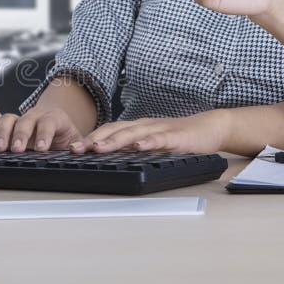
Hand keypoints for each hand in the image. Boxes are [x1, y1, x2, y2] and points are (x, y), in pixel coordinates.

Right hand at [0, 104, 83, 152]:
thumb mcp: (78, 142)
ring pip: (9, 120)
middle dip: (20, 134)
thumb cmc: (68, 140)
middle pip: (26, 120)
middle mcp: (36, 117)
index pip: (49, 121)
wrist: (61, 133)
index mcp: (55, 119)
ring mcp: (21, 122)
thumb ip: (80, 145)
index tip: (41, 148)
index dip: (44, 133)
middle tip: (17, 149)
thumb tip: (78, 149)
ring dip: (3, 133)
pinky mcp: (10, 129)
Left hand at [68, 111, 230, 153]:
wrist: (210, 127)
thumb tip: (111, 158)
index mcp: (138, 127)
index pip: (109, 130)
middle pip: (115, 130)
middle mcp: (145, 125)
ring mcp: (160, 129)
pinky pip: (160, 139)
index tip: (73, 148)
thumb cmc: (180, 137)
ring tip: (99, 148)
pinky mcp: (176, 136)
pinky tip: (139, 147)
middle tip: (76, 149)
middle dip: (94, 139)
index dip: (91, 137)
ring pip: (133, 133)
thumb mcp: (152, 142)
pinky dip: (148, 142)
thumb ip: (135, 147)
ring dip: (114, 140)